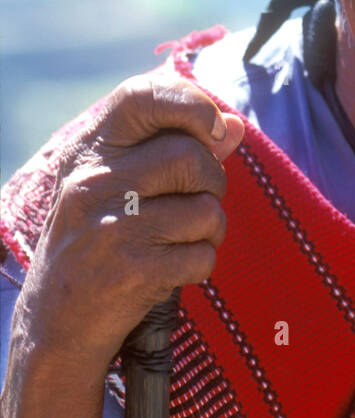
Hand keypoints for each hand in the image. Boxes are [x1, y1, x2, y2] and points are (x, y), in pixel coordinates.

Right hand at [11, 73, 244, 375]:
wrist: (57, 321)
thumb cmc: (98, 242)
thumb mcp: (120, 187)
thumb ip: (176, 149)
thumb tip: (235, 125)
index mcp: (90, 151)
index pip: (142, 95)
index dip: (191, 103)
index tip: (214, 129)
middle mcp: (94, 182)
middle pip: (190, 155)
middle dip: (211, 181)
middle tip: (194, 203)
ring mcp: (112, 227)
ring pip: (205, 208)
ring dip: (210, 229)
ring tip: (183, 240)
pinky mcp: (131, 270)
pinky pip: (202, 255)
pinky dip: (200, 264)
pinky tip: (173, 269)